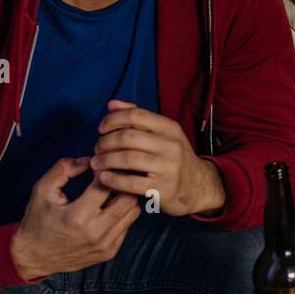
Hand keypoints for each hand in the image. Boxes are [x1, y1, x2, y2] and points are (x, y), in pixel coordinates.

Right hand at [11, 157, 141, 280]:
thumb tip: (89, 159)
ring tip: (111, 191)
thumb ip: (63, 169)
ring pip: (133, 212)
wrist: (34, 258)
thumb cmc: (37, 221)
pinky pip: (128, 226)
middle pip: (128, 199)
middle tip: (112, 176)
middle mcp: (95, 233)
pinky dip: (122, 214)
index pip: (106, 185)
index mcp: (77, 217)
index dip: (106, 170)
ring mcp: (104, 245)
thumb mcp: (42, 190)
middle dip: (122, 183)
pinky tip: (108, 208)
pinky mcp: (109, 252)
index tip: (100, 166)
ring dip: (126, 198)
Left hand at [90, 100, 224, 216]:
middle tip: (97, 149)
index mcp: (171, 128)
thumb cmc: (174, 158)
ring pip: (128, 159)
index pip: (136, 114)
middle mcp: (172, 146)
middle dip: (106, 142)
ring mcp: (169, 168)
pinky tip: (104, 179)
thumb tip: (112, 104)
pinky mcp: (164, 189)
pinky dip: (113, 180)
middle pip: (129, 137)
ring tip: (96, 163)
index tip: (101, 128)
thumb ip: (138, 117)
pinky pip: (131, 183)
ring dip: (105, 160)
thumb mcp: (163, 134)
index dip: (113, 119)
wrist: (198, 186)